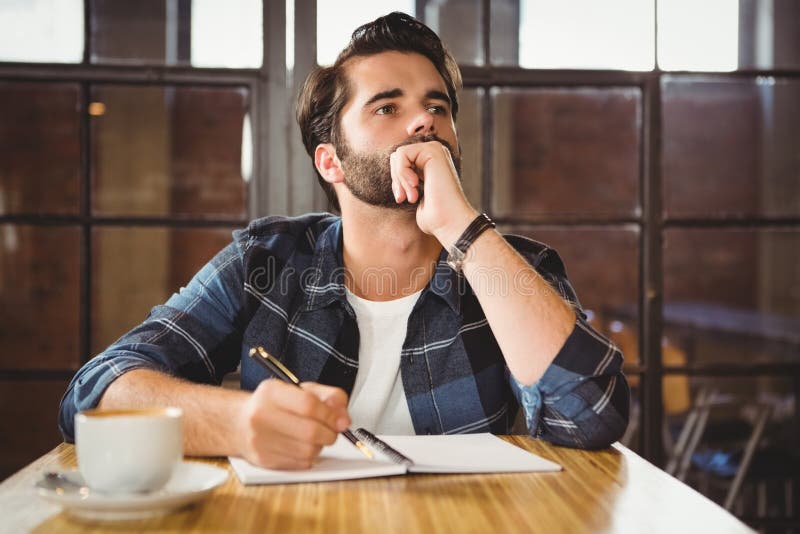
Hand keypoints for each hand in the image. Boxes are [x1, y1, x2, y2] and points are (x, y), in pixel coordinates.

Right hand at [235, 380, 349, 469]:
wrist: (239, 423)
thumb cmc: (272, 405)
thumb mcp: (298, 390)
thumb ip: (327, 396)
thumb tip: (343, 418)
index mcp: (271, 393)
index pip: (309, 405)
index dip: (331, 414)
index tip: (340, 419)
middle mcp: (261, 416)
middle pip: (310, 431)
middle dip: (330, 433)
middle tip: (331, 431)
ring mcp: (260, 440)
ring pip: (308, 451)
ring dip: (319, 446)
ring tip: (314, 437)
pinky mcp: (263, 460)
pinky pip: (300, 464)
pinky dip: (309, 457)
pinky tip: (301, 446)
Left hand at [389, 141, 476, 246]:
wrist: (448, 222)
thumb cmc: (434, 216)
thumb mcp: (413, 195)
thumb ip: (404, 181)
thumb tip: (394, 175)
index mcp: (430, 162)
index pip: (398, 162)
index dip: (396, 181)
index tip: (402, 199)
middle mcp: (434, 153)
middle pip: (396, 157)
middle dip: (396, 180)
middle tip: (404, 198)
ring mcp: (435, 150)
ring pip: (397, 155)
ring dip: (400, 179)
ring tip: (412, 196)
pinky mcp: (433, 150)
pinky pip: (402, 154)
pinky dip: (402, 172)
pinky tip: (415, 185)